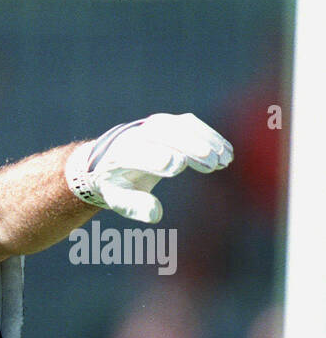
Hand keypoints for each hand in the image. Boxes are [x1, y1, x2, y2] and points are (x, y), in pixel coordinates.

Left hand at [65, 113, 232, 222]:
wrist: (112, 157)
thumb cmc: (118, 183)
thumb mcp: (118, 199)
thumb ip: (134, 206)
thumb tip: (155, 215)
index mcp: (118, 155)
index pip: (137, 153)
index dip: (157, 158)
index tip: (180, 166)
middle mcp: (135, 135)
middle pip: (164, 135)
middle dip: (190, 146)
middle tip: (213, 162)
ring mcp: (153, 125)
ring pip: (181, 126)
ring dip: (206, 140)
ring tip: (225, 160)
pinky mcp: (170, 122)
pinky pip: (191, 125)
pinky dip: (209, 136)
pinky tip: (226, 151)